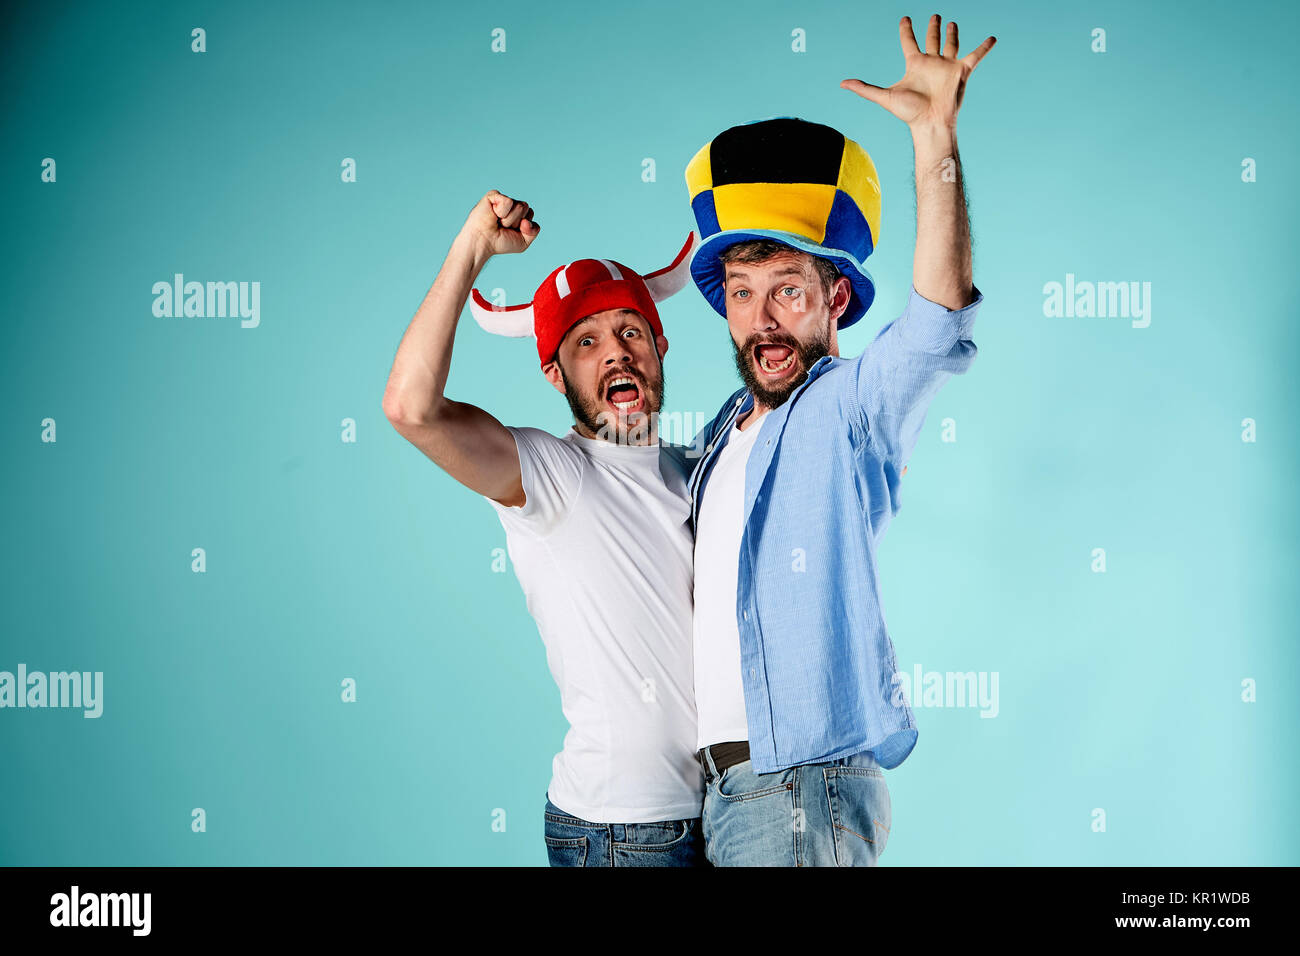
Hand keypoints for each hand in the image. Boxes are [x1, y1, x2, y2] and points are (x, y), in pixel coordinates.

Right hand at [460, 189, 539, 258]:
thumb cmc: (499, 242)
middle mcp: (511, 205)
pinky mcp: (493, 195)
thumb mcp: (523, 242)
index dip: (523, 226)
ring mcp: (502, 199)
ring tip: (497, 222)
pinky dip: (502, 212)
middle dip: (516, 222)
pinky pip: (508, 202)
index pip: (530, 213)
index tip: (510, 231)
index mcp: (518, 213)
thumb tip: (527, 220)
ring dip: (509, 219)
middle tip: (502, 227)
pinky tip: (493, 215)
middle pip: (526, 208)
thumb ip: (534, 231)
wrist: (482, 242)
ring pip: (520, 206)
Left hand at [840, 15, 994, 129]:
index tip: (904, 19)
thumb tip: (842, 84)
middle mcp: (931, 63)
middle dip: (932, 28)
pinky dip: (984, 48)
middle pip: (931, 40)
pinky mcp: (961, 71)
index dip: (906, 30)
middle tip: (934, 16)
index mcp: (914, 65)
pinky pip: (975, 56)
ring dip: (952, 34)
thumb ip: (864, 89)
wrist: (930, 123)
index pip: (908, 42)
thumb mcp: (884, 96)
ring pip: (951, 44)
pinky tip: (992, 38)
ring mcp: (947, 66)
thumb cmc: (908, 113)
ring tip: (951, 23)